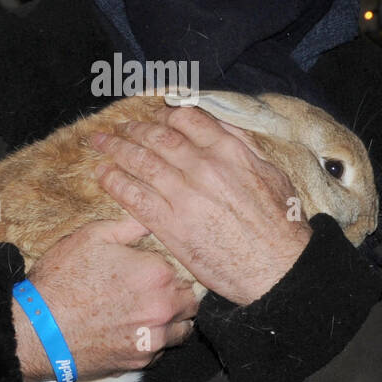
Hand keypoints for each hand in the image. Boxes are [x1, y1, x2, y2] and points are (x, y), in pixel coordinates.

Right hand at [12, 215, 197, 381]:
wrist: (38, 330)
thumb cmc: (62, 280)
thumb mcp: (92, 236)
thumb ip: (130, 226)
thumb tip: (152, 220)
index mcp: (157, 274)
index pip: (184, 271)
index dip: (169, 269)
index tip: (155, 270)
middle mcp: (163, 308)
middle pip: (190, 302)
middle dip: (177, 295)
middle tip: (154, 291)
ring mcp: (153, 339)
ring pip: (181, 329)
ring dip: (172, 320)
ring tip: (148, 313)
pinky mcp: (139, 362)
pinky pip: (160, 351)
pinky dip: (153, 341)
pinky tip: (132, 331)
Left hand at [89, 103, 311, 305]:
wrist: (278, 267)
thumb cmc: (280, 223)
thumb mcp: (271, 172)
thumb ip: (243, 145)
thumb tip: (219, 126)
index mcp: (228, 151)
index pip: (187, 119)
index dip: (165, 115)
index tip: (155, 116)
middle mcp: (202, 167)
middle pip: (157, 137)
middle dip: (134, 129)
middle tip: (120, 127)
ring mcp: (184, 195)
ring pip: (141, 162)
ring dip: (116, 149)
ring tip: (101, 143)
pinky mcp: (170, 225)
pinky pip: (134, 197)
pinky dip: (115, 182)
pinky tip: (103, 174)